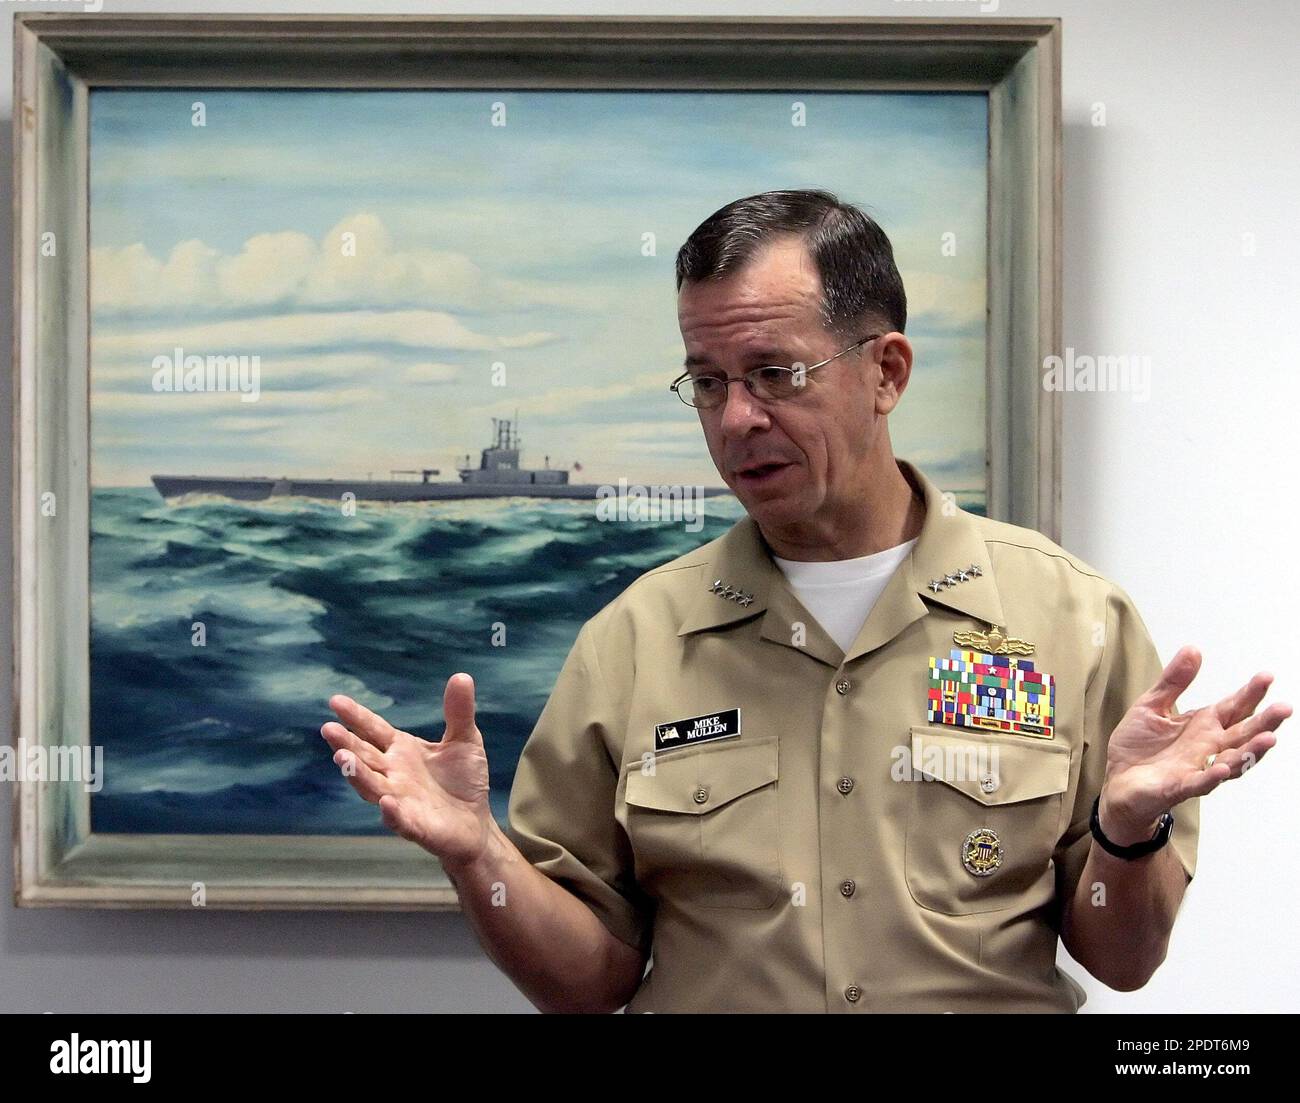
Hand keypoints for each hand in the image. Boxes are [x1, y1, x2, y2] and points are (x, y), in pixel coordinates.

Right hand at [320, 673, 493, 865]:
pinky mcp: (416, 826)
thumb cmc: (463, 781)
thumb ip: (458, 712)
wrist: (475, 824)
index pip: (373, 731)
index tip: (336, 701)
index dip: (356, 717)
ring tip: (342, 758)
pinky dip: (392, 813)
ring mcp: (401, 801)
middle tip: (329, 729)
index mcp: (401, 751)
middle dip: (346, 744)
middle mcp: (393, 775)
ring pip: (372, 787)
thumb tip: (462, 676)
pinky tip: (386, 803)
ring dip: (357, 774)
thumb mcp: (465, 740)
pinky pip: (400, 820)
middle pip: (364, 757)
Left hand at [1100, 646, 1289, 843]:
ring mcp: (1197, 767)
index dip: (1251, 694)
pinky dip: (1212, 776)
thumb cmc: (1138, 747)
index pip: (1234, 707)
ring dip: (1251, 751)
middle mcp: (1207, 746)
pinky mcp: (1180, 786)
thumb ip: (1173, 681)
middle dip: (1265, 722)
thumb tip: (1193, 650)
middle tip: (1284, 708)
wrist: (1117, 781)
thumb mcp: (1151, 705)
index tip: (1267, 677)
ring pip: (1233, 761)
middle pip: (1243, 733)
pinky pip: (1200, 783)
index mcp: (1203, 725)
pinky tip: (1220, 768)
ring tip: (1269, 738)